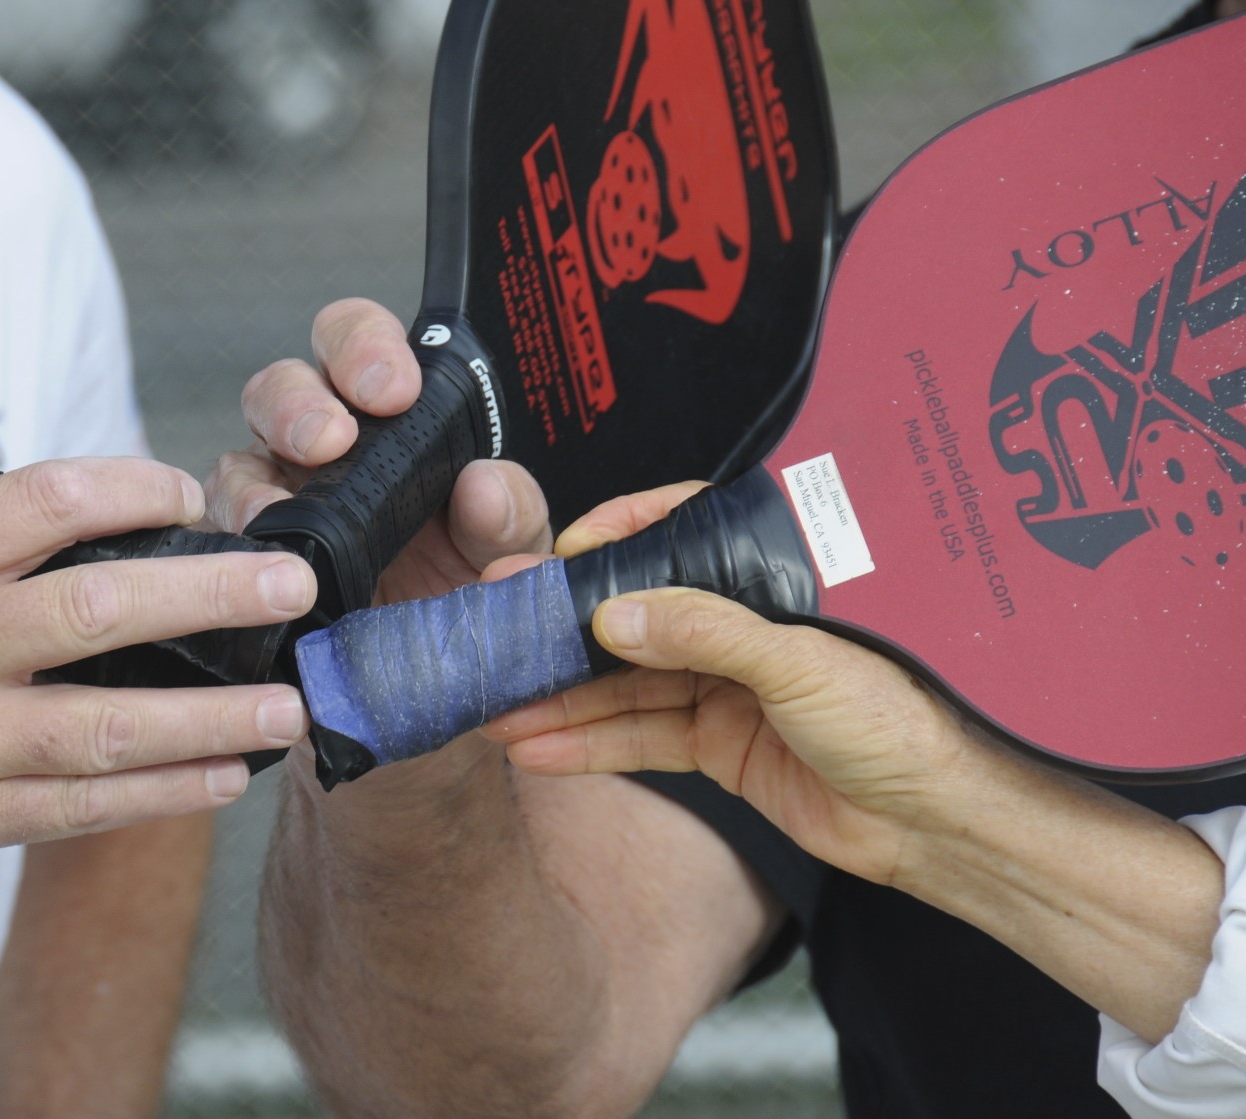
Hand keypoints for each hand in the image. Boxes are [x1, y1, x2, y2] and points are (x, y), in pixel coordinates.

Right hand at [0, 457, 315, 894]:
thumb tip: (115, 534)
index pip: (43, 502)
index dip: (135, 488)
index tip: (196, 493)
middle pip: (98, 610)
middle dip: (212, 597)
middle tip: (291, 588)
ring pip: (106, 725)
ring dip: (212, 717)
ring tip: (286, 706)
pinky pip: (80, 806)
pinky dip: (162, 794)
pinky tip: (222, 778)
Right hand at [206, 297, 550, 605]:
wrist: (440, 695)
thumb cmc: (469, 601)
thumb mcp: (508, 556)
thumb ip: (511, 516)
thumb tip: (484, 485)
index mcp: (392, 424)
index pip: (361, 346)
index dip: (365, 348)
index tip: (393, 390)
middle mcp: (326, 452)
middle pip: (284, 386)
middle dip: (300, 403)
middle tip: (332, 441)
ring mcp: (278, 504)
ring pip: (239, 459)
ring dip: (255, 480)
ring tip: (278, 512)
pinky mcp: (247, 562)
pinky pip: (214, 535)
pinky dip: (227, 538)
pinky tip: (255, 555)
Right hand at [485, 482, 987, 888]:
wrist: (935, 821)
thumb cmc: (897, 722)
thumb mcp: (797, 664)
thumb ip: (704, 634)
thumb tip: (616, 612)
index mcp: (768, 584)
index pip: (676, 536)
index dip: (616, 539)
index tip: (560, 559)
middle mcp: (739, 630)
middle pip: (636, 621)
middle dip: (565, 634)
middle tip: (502, 638)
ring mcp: (725, 689)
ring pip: (626, 686)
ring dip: (564, 700)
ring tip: (500, 710)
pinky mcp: (718, 746)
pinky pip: (641, 738)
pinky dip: (589, 746)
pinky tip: (539, 749)